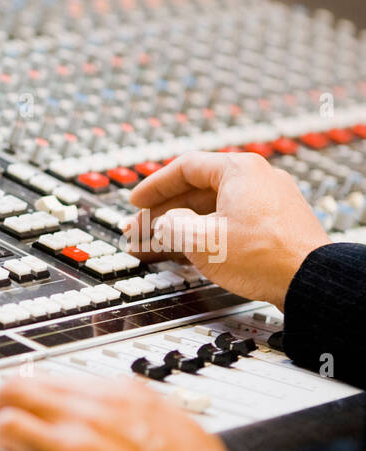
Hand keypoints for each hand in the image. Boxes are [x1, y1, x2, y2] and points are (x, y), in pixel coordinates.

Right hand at [127, 150, 327, 308]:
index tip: (136, 201)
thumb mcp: (200, 240)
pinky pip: (235, 220)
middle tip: (141, 229)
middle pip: (198, 189)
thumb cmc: (264, 257)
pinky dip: (210, 231)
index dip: (154, 186)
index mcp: (239, 169)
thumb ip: (170, 225)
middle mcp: (258, 178)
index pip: (184, 167)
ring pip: (216, 207)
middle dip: (165, 212)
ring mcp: (273, 201)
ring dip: (185, 224)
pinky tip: (194, 250)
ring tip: (161, 244)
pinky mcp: (281, 223)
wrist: (313, 283)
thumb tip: (164, 224)